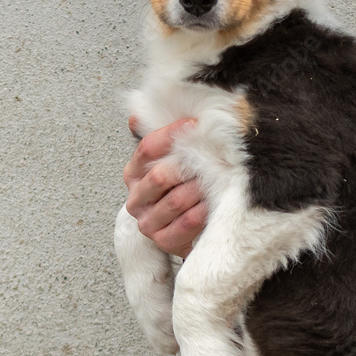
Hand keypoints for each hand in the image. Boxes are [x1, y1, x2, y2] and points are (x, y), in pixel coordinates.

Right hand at [123, 117, 207, 256]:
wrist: (183, 231)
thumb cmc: (177, 190)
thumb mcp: (168, 161)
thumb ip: (163, 138)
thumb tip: (141, 114)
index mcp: (133, 174)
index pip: (147, 148)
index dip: (171, 134)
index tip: (196, 125)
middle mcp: (137, 199)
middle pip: (160, 176)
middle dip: (190, 165)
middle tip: (215, 156)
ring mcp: (148, 222)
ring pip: (176, 200)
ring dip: (201, 188)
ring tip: (221, 178)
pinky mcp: (163, 241)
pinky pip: (186, 223)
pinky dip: (203, 211)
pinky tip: (216, 201)